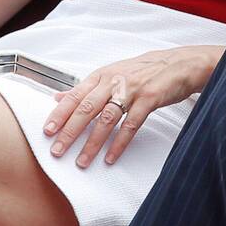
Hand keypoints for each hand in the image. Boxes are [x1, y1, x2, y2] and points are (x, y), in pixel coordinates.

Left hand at [43, 46, 222, 166]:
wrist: (179, 64)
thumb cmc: (144, 71)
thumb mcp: (112, 74)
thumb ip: (85, 89)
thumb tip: (58, 97)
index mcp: (102, 75)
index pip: (75, 96)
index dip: (59, 114)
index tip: (46, 132)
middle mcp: (114, 81)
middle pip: (86, 108)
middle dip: (70, 132)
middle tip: (57, 151)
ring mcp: (132, 90)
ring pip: (106, 119)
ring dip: (92, 142)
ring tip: (82, 161)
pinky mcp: (149, 99)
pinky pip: (131, 124)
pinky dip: (119, 143)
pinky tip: (110, 156)